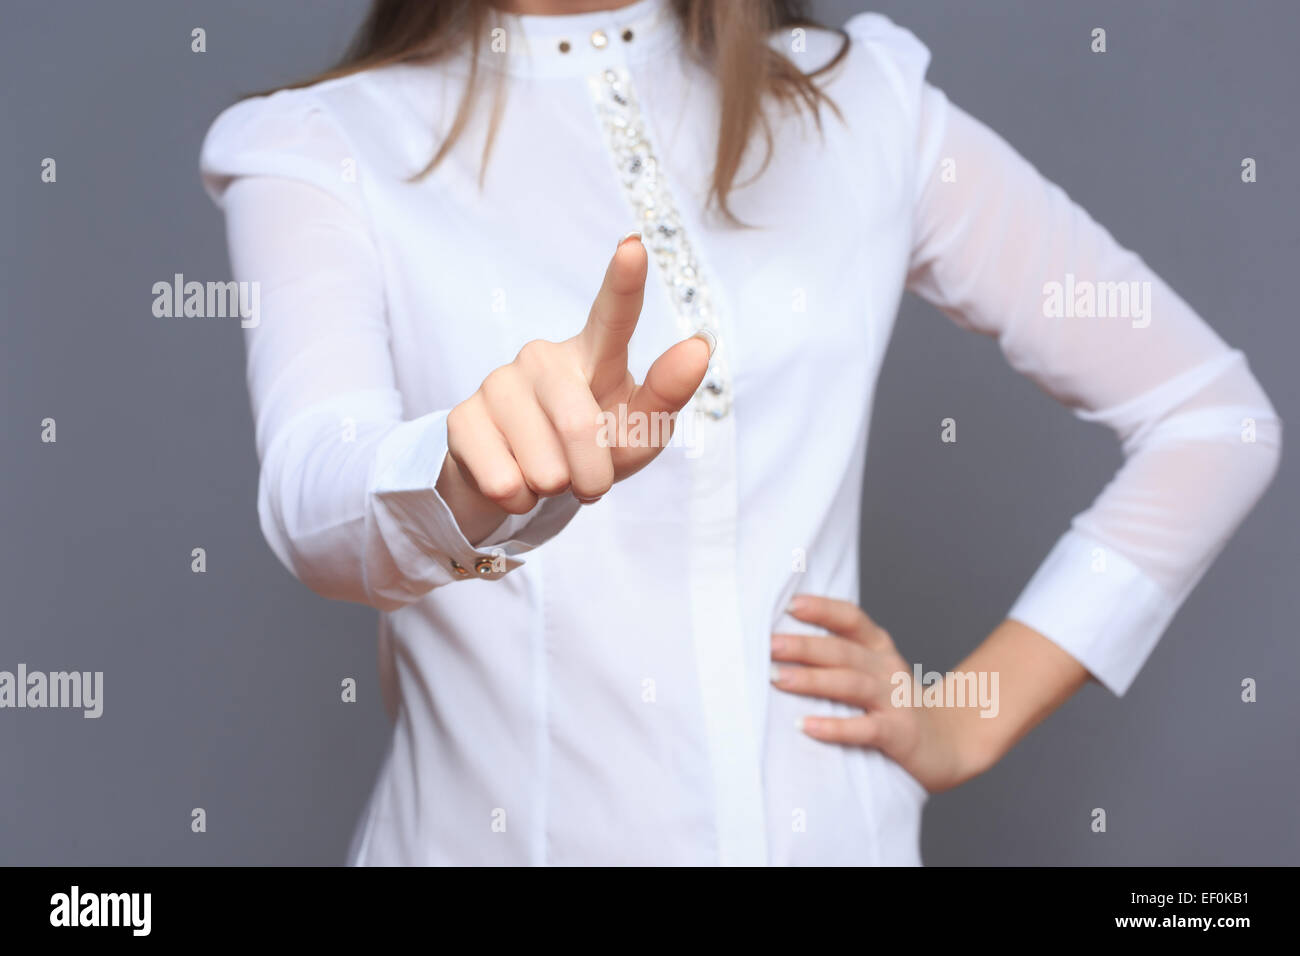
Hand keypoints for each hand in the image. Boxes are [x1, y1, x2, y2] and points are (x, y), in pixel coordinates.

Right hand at [436, 234, 711, 542]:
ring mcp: (497, 382)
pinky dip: (519, 500)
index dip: (623, 282)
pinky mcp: (461, 418)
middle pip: (578, 427)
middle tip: (588, 485)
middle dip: (592, 476)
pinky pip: (503, 480)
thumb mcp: (637, 432)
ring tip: (547, 477)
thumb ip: (667, 394)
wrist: (521, 485)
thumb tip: (698, 347)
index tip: (634, 246)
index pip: (612, 315)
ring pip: (543, 465)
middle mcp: (542, 357)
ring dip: (555, 491)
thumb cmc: (590, 452)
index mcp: (594, 353)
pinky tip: (514, 481)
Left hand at [770, 594, 985, 794]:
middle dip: (804, 645)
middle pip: (843, 651)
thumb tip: (778, 646)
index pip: (851, 618)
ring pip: (851, 684)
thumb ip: (836, 657)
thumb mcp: (871, 672)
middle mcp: (887, 668)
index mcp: (878, 647)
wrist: (947, 744)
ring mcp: (895, 700)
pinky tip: (806, 726)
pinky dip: (835, 727)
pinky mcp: (899, 734)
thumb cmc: (891, 705)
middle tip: (769, 644)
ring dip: (812, 680)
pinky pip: (865, 728)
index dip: (822, 609)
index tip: (790, 605)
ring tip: (777, 678)